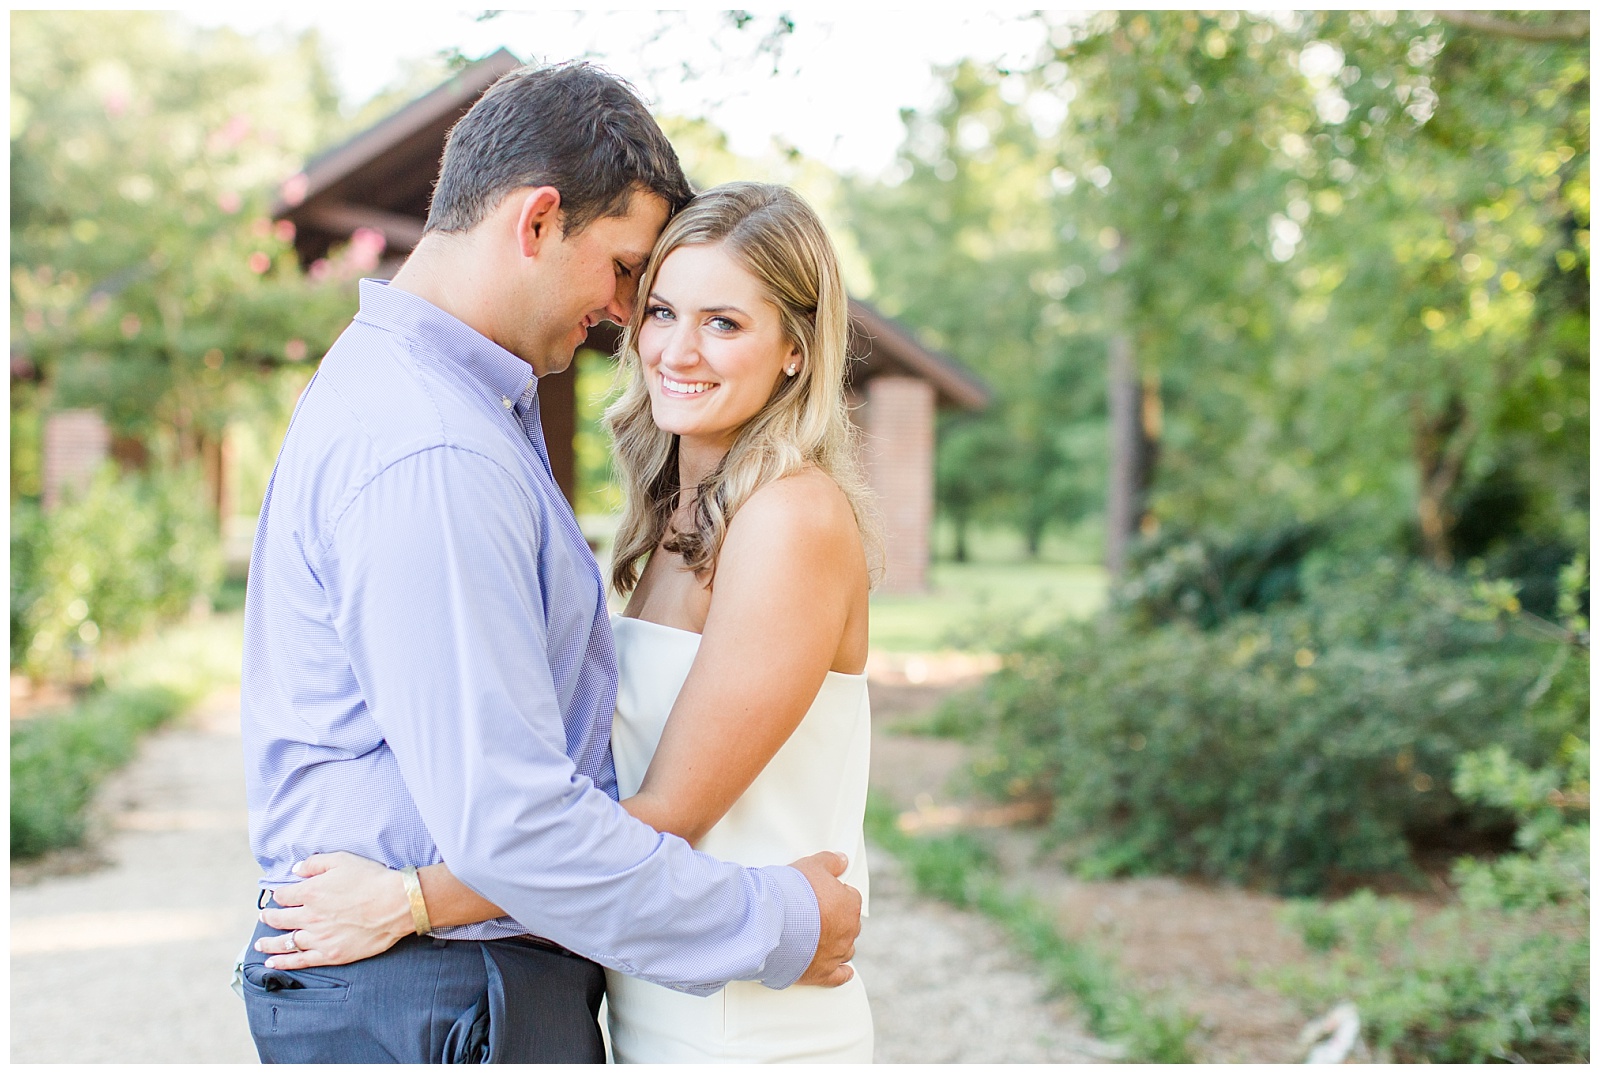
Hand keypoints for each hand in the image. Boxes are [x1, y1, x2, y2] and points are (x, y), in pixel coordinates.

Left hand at [255, 852, 413, 969]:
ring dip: (269, 944)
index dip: (278, 895)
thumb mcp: (342, 860)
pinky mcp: (330, 954)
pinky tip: (272, 963)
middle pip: (279, 919)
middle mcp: (309, 917)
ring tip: (259, 946)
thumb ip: (315, 863)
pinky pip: (300, 960)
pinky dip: (283, 963)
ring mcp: (319, 938)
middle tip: (264, 917)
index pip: (283, 895)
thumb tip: (296, 869)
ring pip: (285, 942)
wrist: (395, 904)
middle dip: (268, 918)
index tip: (278, 896)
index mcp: (309, 893)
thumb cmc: (371, 879)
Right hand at [789, 851, 860, 986]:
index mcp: (849, 904)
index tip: (821, 896)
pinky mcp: (823, 973)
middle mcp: (848, 930)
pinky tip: (845, 973)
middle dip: (836, 920)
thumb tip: (843, 860)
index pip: (849, 897)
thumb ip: (831, 861)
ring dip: (837, 944)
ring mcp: (837, 953)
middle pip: (848, 924)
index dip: (834, 895)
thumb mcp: (811, 865)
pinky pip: (839, 976)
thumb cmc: (792, 893)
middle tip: (817, 916)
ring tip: (823, 940)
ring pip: (845, 949)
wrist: (773, 924)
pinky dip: (842, 974)